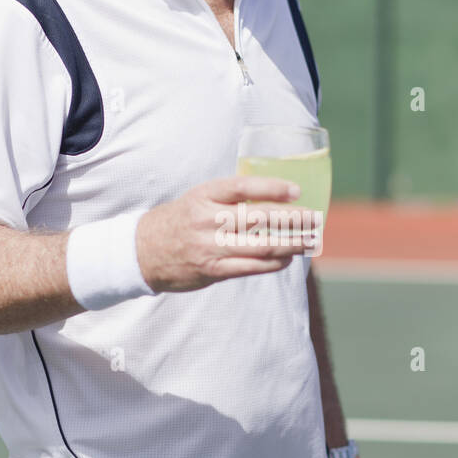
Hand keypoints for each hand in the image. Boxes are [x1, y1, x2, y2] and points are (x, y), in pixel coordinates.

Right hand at [134, 175, 319, 293]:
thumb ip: (229, 199)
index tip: (297, 191)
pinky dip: (273, 263)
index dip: (272, 188)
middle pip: (258, 219)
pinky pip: (250, 267)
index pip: (242, 187)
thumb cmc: (179, 221)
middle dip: (291, 220)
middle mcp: (207, 220)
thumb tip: (273, 199)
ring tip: (309, 241)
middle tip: (315, 219)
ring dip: (289, 244)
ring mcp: (210, 247)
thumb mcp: (198, 200)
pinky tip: (287, 259)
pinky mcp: (212, 270)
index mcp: (204, 195)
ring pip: (259, 245)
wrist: (142, 251)